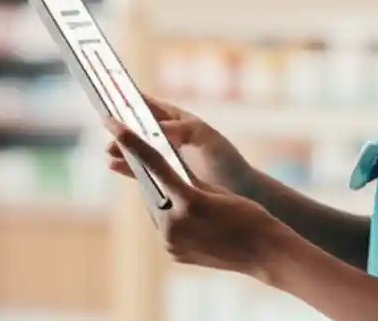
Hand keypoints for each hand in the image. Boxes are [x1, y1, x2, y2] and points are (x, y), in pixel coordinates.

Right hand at [105, 93, 254, 194]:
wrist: (238, 191)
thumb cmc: (227, 160)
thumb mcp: (207, 140)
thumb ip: (183, 131)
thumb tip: (157, 127)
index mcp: (179, 121)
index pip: (150, 106)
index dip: (131, 99)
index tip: (112, 93)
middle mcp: (168, 136)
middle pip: (138, 127)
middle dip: (123, 127)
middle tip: (108, 126)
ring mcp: (164, 157)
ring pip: (137, 148)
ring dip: (123, 148)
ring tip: (109, 151)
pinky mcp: (162, 176)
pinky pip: (140, 169)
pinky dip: (127, 167)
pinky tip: (114, 166)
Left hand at [106, 118, 289, 278]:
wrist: (264, 253)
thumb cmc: (249, 214)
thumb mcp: (217, 190)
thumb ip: (187, 180)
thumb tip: (162, 171)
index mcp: (189, 202)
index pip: (153, 164)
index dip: (131, 141)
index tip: (112, 123)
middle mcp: (175, 225)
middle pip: (151, 188)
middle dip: (150, 173)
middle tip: (144, 153)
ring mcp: (172, 243)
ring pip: (156, 207)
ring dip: (161, 194)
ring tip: (176, 186)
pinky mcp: (174, 253)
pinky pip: (164, 225)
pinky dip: (170, 213)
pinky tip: (184, 209)